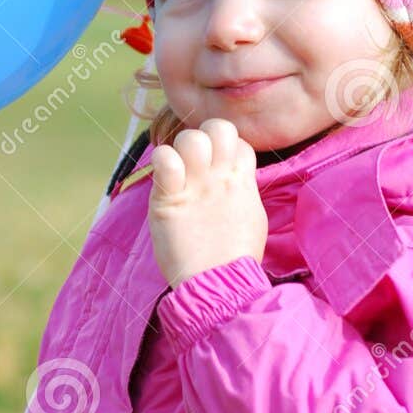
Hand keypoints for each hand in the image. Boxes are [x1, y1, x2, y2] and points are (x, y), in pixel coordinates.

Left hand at [148, 118, 267, 290]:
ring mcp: (196, 185)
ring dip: (181, 148)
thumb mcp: (251, 217)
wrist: (220, 284)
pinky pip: (164, 158)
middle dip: (204, 137)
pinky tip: (165, 182)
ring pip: (190, 136)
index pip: (238, 141)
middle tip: (194, 164)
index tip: (216, 169)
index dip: (226, 148)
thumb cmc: (235, 259)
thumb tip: (237, 178)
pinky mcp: (170, 198)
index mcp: (242, 181)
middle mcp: (221, 176)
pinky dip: (161, 162)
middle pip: (217, 127)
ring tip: (178, 174)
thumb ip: (243, 191)